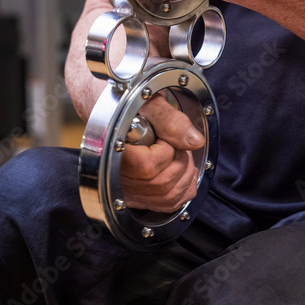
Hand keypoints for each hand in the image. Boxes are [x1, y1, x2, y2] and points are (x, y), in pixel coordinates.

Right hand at [120, 93, 204, 211]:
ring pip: (168, 196)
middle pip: (162, 183)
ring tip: (176, 152)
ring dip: (185, 172)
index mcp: (112, 154)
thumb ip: (169, 118)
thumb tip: (194, 141)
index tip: (162, 133)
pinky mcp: (138, 197)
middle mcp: (116, 178)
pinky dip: (185, 187)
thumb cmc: (125, 100)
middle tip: (174, 140)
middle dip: (180, 158)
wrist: (110, 106)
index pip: (147, 166)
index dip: (167, 146)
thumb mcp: (147, 100)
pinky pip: (170, 204)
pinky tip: (181, 169)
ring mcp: (127, 191)